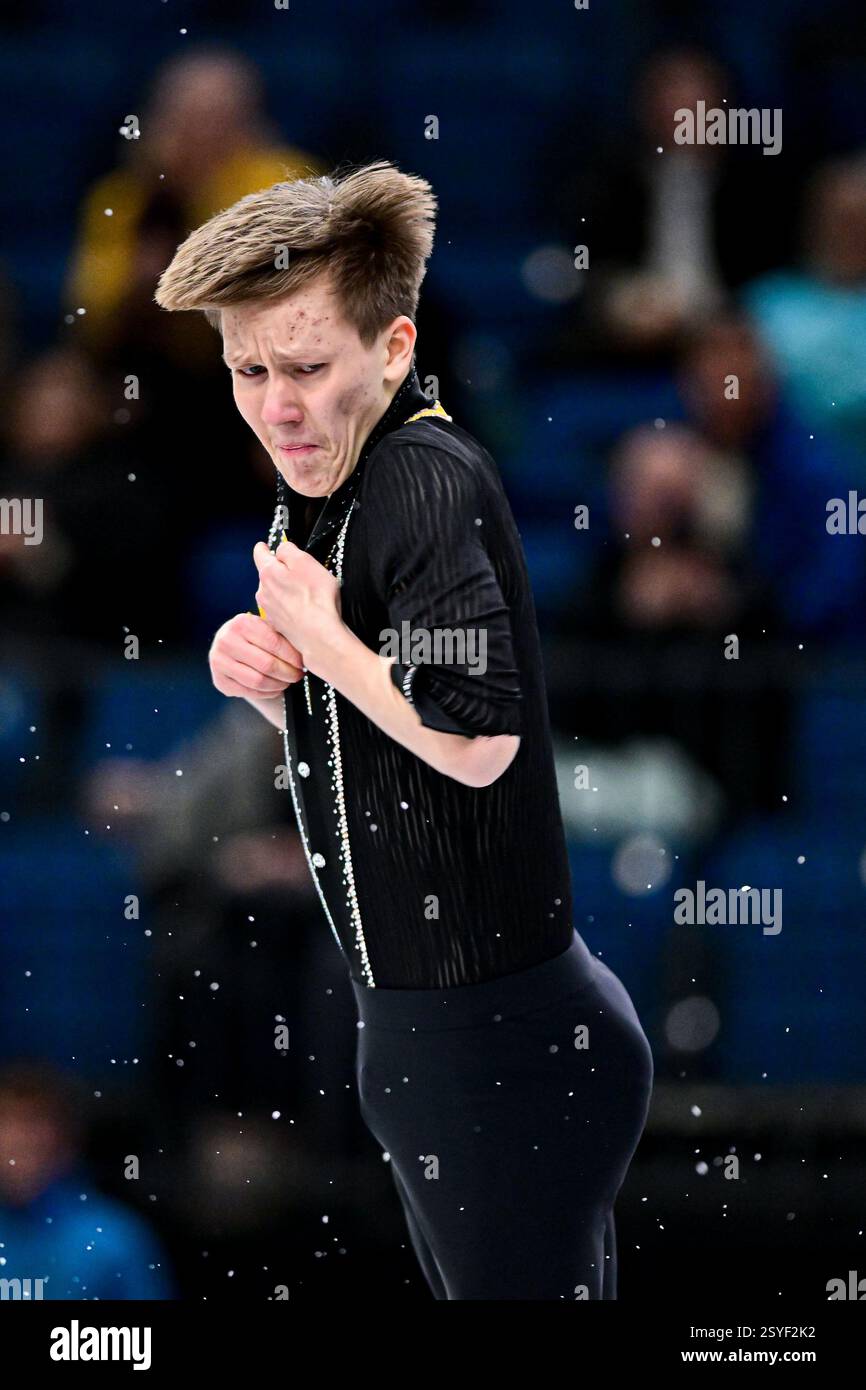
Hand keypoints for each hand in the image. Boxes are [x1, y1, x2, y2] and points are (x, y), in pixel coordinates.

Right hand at [209, 612, 303, 699]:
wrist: (231, 645)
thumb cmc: (256, 636)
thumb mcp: (266, 627)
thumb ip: (282, 633)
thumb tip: (307, 647)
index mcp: (241, 623)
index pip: (274, 643)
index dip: (292, 656)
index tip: (303, 663)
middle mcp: (226, 641)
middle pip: (267, 665)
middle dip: (288, 673)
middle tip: (298, 675)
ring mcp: (219, 662)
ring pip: (258, 681)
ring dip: (279, 685)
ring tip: (287, 681)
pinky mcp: (220, 681)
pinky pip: (250, 692)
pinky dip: (267, 693)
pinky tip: (275, 688)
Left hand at [252, 539, 342, 656]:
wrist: (319, 635)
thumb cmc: (316, 599)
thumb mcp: (305, 561)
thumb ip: (288, 549)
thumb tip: (281, 549)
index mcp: (268, 572)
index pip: (260, 553)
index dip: (264, 548)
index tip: (266, 546)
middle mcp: (263, 592)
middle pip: (269, 574)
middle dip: (281, 572)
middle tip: (301, 574)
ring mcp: (270, 610)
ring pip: (275, 593)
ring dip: (286, 591)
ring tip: (306, 595)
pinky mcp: (278, 624)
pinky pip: (282, 609)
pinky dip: (290, 607)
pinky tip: (304, 610)